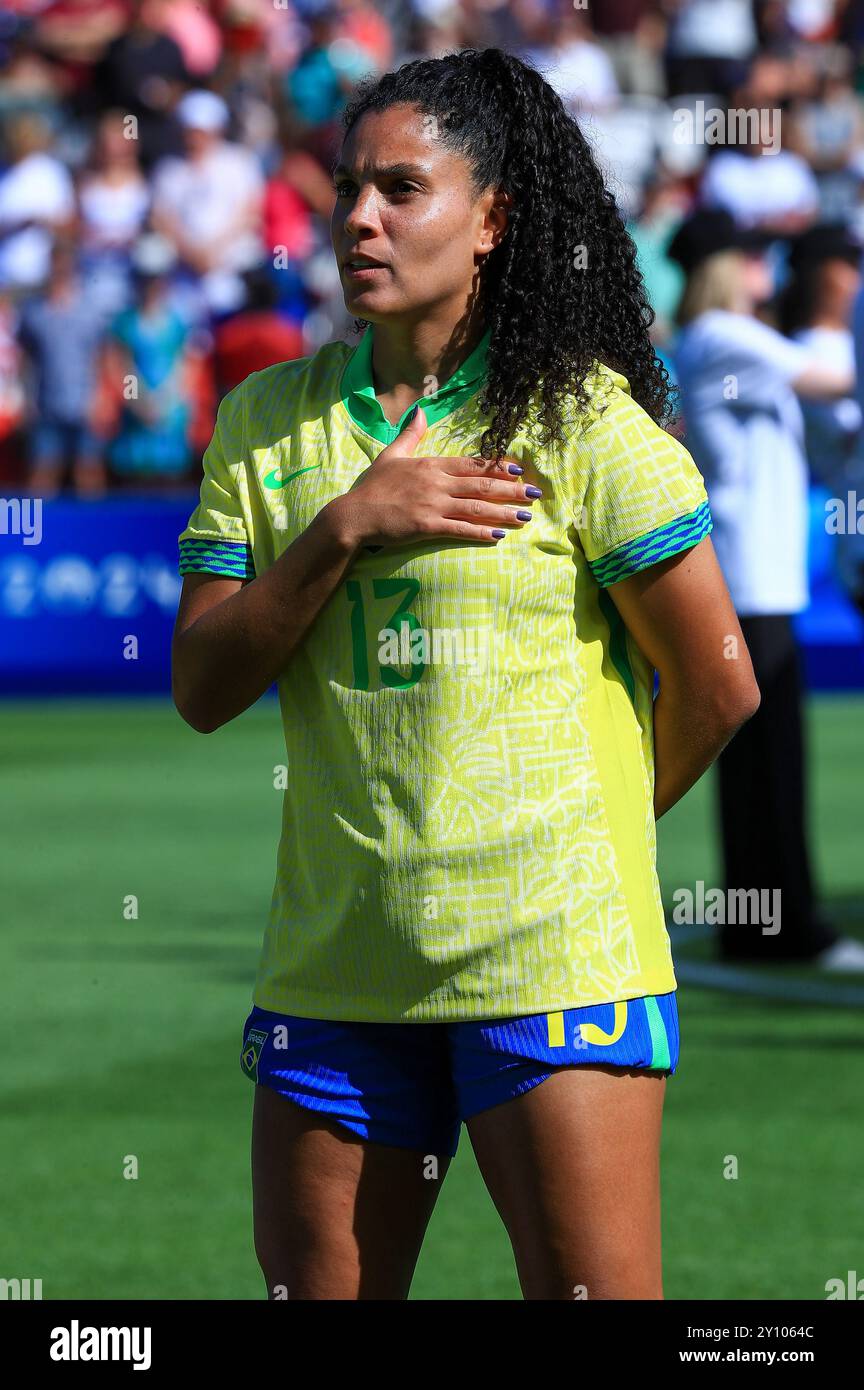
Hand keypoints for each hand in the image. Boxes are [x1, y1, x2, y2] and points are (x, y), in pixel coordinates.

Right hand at [329, 405, 540, 548]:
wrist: (353, 515)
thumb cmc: (371, 488)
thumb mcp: (391, 455)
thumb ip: (410, 435)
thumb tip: (420, 411)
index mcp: (430, 465)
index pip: (471, 464)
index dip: (497, 466)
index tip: (519, 470)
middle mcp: (436, 482)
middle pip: (481, 484)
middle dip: (511, 489)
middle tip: (534, 494)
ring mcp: (432, 504)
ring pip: (476, 506)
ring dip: (503, 512)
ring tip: (525, 517)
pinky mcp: (426, 526)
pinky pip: (460, 529)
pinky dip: (481, 532)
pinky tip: (499, 535)